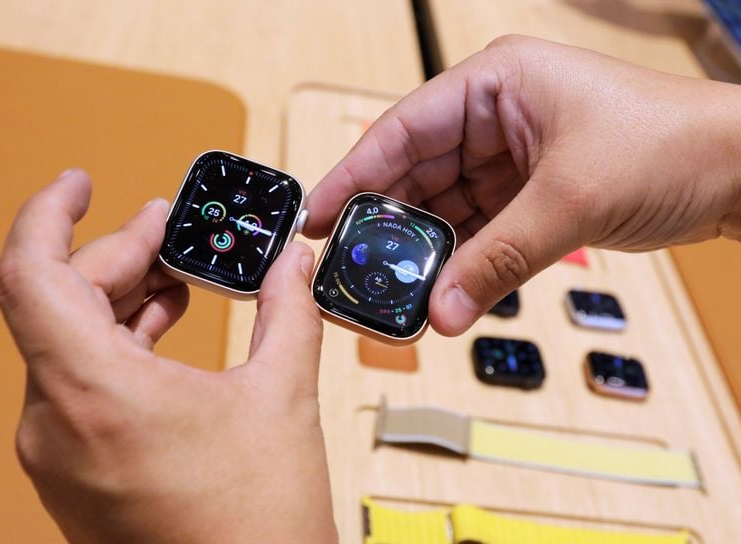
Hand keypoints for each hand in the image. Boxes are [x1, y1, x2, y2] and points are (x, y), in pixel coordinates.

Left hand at [0, 170, 336, 542]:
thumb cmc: (258, 526)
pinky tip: (162, 326)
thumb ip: (288, 311)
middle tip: (166, 226)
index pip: (29, 275)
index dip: (47, 214)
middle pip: (59, 301)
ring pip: (65, 342)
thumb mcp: (282, 398)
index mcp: (95, 395)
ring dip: (116, 297)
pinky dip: (115, 342)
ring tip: (172, 273)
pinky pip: (76, 382)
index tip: (79, 182)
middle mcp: (54, 425)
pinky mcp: (75, 471)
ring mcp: (59, 453)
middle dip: (116, 253)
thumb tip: (291, 262)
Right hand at [306, 35, 740, 335]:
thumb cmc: (671, 143)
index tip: (317, 214)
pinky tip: (438, 288)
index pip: (401, 128)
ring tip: (390, 289)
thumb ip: (496, 259)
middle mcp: (496, 117)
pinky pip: (478, 230)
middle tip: (350, 266)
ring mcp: (511, 158)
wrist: (738, 172)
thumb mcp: (568, 200)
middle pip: (417, 173)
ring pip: (445, 208)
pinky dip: (461, 260)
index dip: (353, 173)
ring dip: (423, 250)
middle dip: (387, 223)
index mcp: (495, 85)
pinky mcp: (530, 194)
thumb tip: (442, 310)